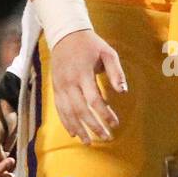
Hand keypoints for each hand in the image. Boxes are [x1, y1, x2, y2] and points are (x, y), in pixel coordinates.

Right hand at [50, 29, 124, 144]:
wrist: (65, 34)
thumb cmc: (90, 44)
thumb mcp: (107, 53)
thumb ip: (116, 72)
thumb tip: (123, 92)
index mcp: (83, 73)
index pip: (94, 100)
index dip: (105, 114)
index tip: (115, 123)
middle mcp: (69, 82)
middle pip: (81, 110)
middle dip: (94, 126)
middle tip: (106, 137)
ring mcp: (60, 86)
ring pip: (68, 112)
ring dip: (79, 129)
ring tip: (89, 142)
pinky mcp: (55, 88)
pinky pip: (59, 109)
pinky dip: (66, 122)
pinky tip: (73, 132)